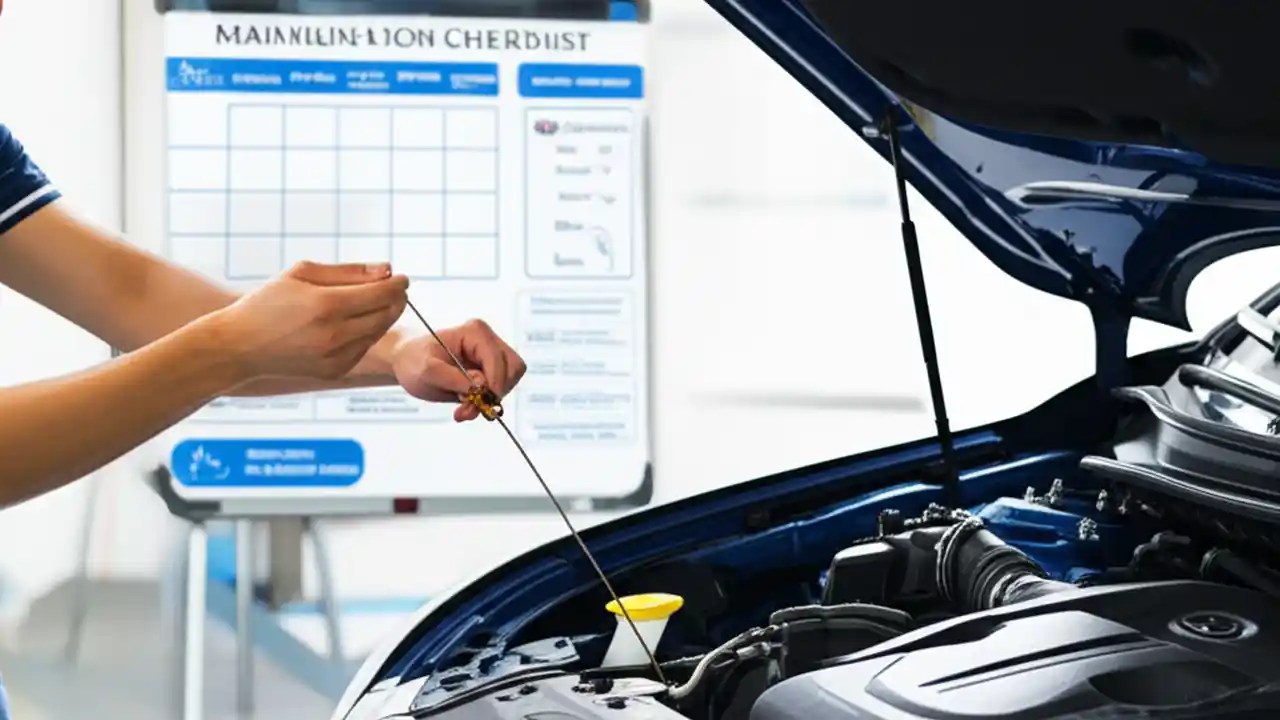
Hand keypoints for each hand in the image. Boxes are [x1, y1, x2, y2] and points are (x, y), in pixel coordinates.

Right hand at [208, 261, 407, 381]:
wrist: (240, 346)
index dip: (398, 284)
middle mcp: (334, 334)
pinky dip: (365, 334)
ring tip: (369, 303)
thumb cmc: (269, 302)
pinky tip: (350, 324)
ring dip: (382, 316)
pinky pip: (364, 348)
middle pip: (387, 314)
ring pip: (378, 332)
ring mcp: (336, 357)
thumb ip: (349, 270)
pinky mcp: (335, 371)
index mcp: (326, 304)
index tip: (401, 277)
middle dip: (396, 299)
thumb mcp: (302, 274)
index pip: (382, 293)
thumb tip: (387, 269)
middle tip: (393, 288)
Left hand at [392, 319, 526, 421]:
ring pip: (511, 379)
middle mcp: (488, 339)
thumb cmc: (415, 361)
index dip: (494, 383)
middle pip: (513, 368)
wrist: (410, 362)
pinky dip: (488, 400)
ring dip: (491, 398)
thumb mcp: (426, 372)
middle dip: (495, 392)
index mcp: (475, 332)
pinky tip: (468, 404)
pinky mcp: (492, 368)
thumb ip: (453, 378)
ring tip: (465, 407)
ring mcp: (493, 353)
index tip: (481, 403)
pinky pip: (502, 387)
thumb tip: (481, 386)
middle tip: (469, 408)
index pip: (498, 358)